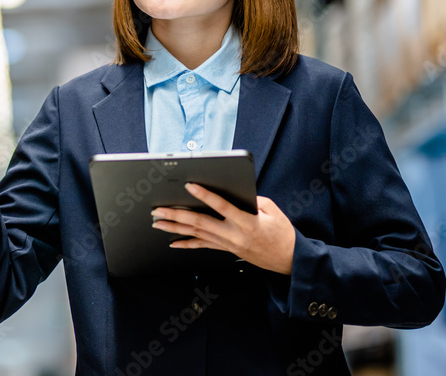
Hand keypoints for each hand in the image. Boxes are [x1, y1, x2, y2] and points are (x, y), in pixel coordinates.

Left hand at [151, 183, 295, 274]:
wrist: (287, 259)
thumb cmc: (281, 233)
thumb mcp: (272, 210)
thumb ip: (252, 199)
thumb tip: (233, 192)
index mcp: (246, 222)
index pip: (221, 206)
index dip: (204, 195)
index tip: (189, 185)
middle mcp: (233, 235)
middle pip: (200, 222)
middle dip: (176, 215)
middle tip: (158, 209)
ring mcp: (227, 244)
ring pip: (197, 234)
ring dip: (175, 228)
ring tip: (158, 222)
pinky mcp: (226, 249)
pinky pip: (202, 246)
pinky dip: (186, 244)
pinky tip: (172, 243)